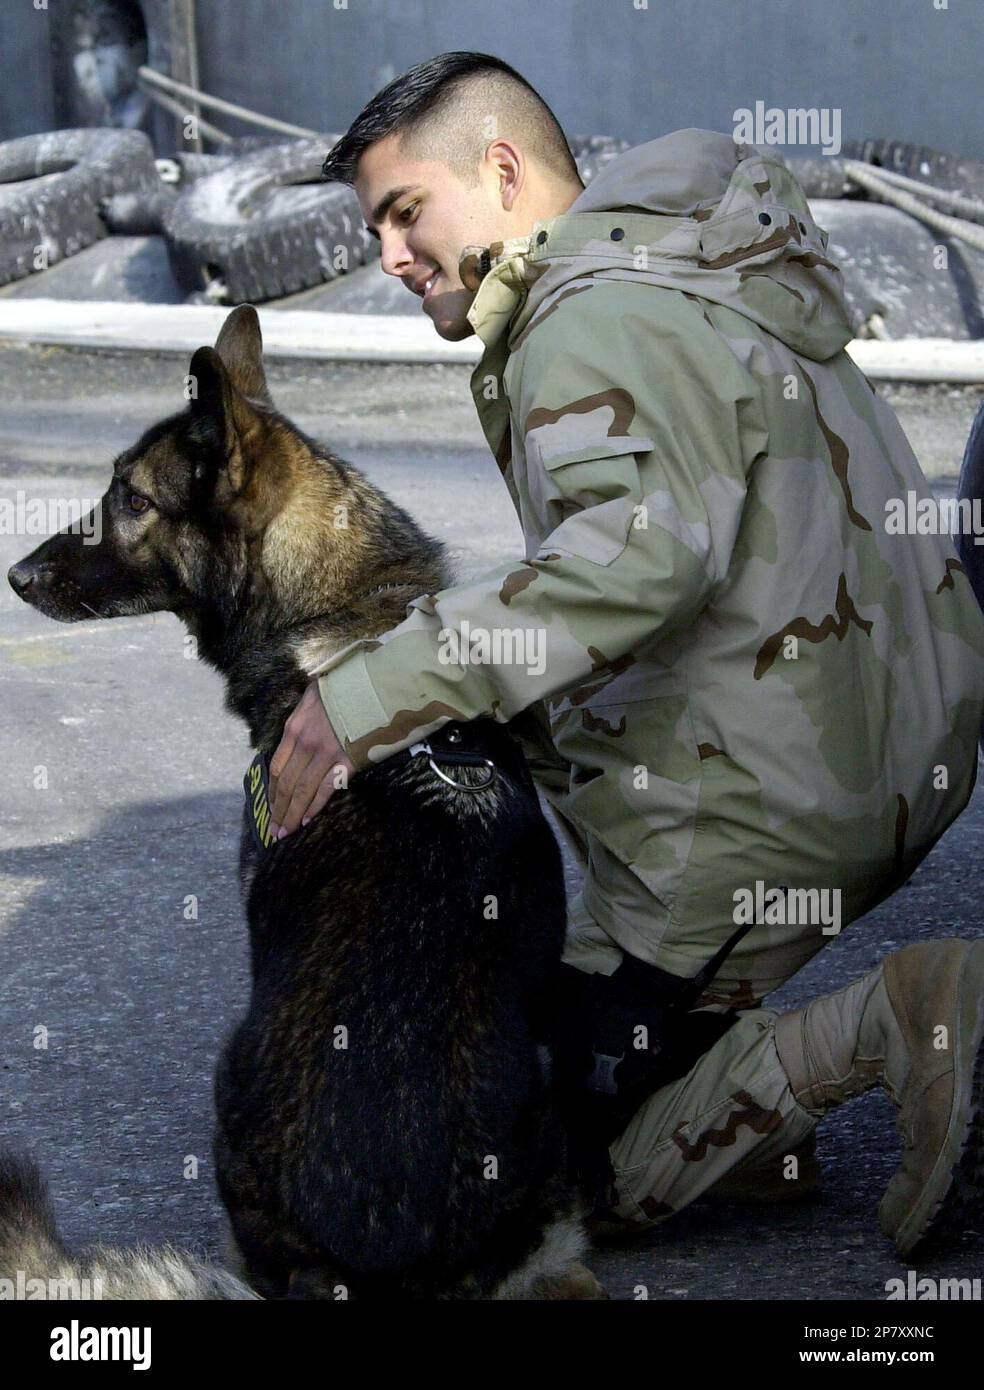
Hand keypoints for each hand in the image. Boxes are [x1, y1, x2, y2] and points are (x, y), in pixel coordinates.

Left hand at [268, 680, 355, 837]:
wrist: (374, 685)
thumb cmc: (344, 687)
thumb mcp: (313, 694)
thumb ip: (302, 714)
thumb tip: (297, 729)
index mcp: (295, 728)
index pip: (276, 766)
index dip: (271, 790)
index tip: (270, 806)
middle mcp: (305, 743)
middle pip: (285, 783)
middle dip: (278, 809)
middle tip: (274, 830)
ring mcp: (326, 754)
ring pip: (302, 791)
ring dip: (292, 814)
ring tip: (285, 832)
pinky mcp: (347, 761)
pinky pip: (326, 789)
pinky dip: (315, 806)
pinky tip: (307, 820)